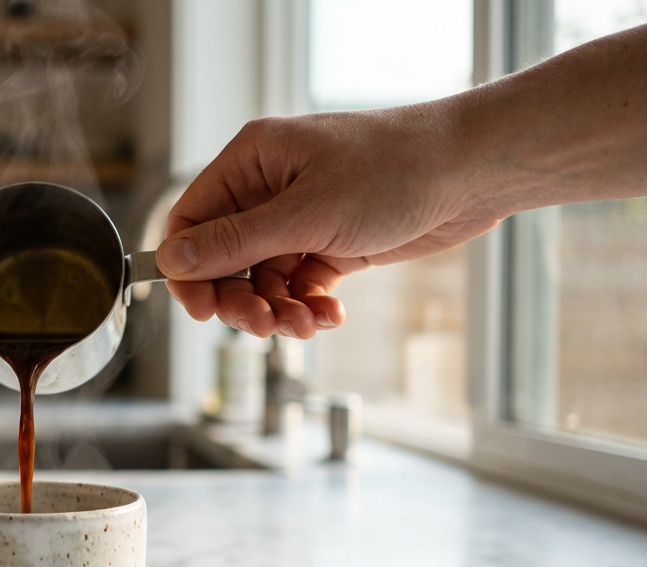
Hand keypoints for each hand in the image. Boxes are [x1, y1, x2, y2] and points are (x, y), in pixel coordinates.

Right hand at [157, 107, 499, 338]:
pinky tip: (329, 313)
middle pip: (224, 259)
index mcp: (252, 161)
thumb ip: (235, 242)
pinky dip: (308, 305)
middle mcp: (269, 188)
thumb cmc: (396, 169)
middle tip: (262, 325)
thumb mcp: (306, 212)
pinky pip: (299, 285)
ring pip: (262, 280)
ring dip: (278, 309)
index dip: (188, 270)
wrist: (473, 171)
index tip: (201, 310)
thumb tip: (173, 260)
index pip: (192, 221)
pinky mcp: (331, 242)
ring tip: (306, 324)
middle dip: (239, 299)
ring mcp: (301, 217)